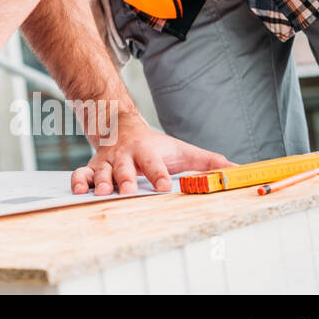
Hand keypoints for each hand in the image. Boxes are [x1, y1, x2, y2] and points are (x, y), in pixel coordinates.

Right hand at [71, 116, 231, 195]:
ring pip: (100, 171)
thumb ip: (210, 163)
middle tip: (127, 190)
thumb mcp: (183, 150)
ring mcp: (107, 162)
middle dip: (125, 179)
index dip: (159, 175)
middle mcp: (125, 156)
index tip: (164, 188)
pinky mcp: (93, 167)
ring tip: (102, 193)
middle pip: (124, 168)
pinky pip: (81, 173)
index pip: (155, 164)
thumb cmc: (157, 145)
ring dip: (100, 181)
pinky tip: (78, 191)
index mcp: (147, 151)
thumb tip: (240, 171)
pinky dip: (78, 181)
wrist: (121, 126)